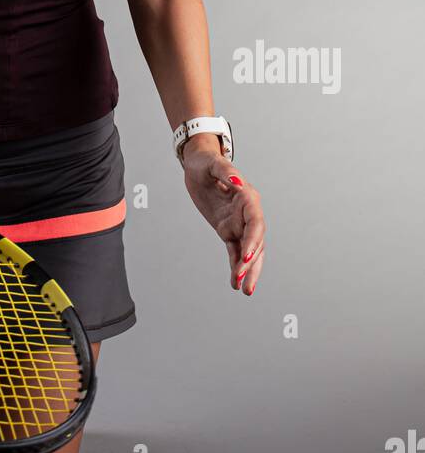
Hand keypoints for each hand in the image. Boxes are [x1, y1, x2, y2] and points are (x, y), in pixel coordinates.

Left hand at [182, 138, 265, 295]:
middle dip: (252, 264)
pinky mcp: (227, 229)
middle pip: (255, 242)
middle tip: (245, 284)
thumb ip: (227, 173)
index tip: (246, 258)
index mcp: (248, 197)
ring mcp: (238, 223)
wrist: (198, 163)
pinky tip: (235, 284)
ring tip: (244, 290)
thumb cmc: (205, 161)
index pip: (255, 223)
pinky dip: (235, 266)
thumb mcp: (212, 164)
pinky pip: (234, 251)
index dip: (253, 242)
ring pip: (248, 251)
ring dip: (247, 271)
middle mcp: (248, 212)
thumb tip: (239, 184)